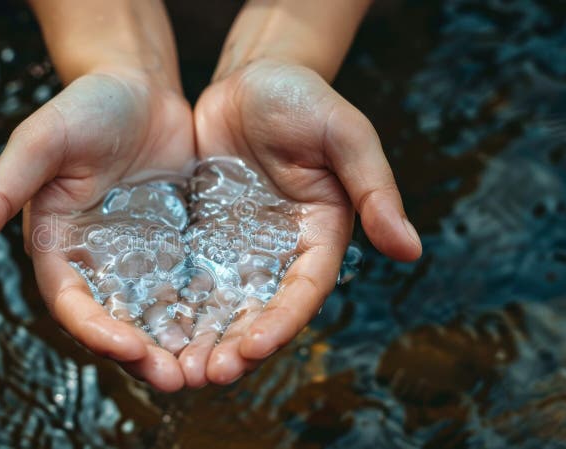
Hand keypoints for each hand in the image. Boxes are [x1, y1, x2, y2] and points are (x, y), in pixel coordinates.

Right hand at [0, 68, 194, 390]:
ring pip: (153, 315)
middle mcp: (96, 262)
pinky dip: (202, 314)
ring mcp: (137, 259)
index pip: (72, 302)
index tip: (129, 348)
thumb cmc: (84, 106)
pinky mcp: (173, 250)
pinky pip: (187, 289)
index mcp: (58, 246)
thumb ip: (0, 190)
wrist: (138, 87)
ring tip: (206, 369)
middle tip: (176, 378)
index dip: (95, 330)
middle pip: (115, 322)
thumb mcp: (42, 141)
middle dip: (141, 355)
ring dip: (175, 346)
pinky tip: (230, 331)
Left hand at [180, 59, 421, 386]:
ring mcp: (243, 249)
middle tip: (206, 374)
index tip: (252, 347)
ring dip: (206, 340)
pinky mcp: (207, 241)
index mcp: (321, 234)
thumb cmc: (302, 98)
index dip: (282, 322)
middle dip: (238, 346)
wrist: (248, 79)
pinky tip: (155, 332)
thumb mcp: (344, 133)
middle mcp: (283, 251)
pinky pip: (193, 282)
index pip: (305, 289)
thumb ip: (375, 188)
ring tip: (178, 370)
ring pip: (225, 307)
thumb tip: (410, 251)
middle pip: (262, 311)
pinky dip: (179, 310)